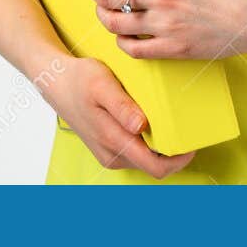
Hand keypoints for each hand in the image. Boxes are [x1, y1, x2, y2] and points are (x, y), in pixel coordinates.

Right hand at [35, 55, 196, 179]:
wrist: (55, 82)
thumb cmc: (80, 80)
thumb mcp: (102, 85)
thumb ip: (122, 107)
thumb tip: (141, 126)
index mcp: (113, 141)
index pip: (155, 166)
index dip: (178, 159)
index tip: (191, 142)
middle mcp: (112, 154)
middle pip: (153, 167)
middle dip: (173, 155)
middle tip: (186, 131)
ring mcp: (109, 154)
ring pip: (145, 161)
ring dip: (160, 148)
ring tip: (169, 124)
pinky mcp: (108, 149)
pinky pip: (136, 153)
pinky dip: (148, 143)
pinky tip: (151, 124)